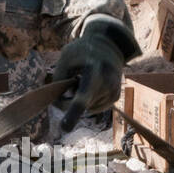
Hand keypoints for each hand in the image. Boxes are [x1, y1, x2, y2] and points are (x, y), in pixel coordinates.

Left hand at [52, 16, 140, 133]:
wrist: (110, 45)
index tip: (65, 127)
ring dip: (82, 97)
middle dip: (71, 98)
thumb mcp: (65, 57)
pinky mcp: (115, 97)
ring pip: (86, 108)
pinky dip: (89, 99)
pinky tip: (93, 84)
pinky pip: (93, 107)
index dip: (73, 111)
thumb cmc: (83, 51)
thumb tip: (59, 105)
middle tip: (74, 78)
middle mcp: (108, 81)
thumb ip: (59, 78)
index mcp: (95, 68)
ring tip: (87, 78)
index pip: (83, 94)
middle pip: (82, 104)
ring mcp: (113, 91)